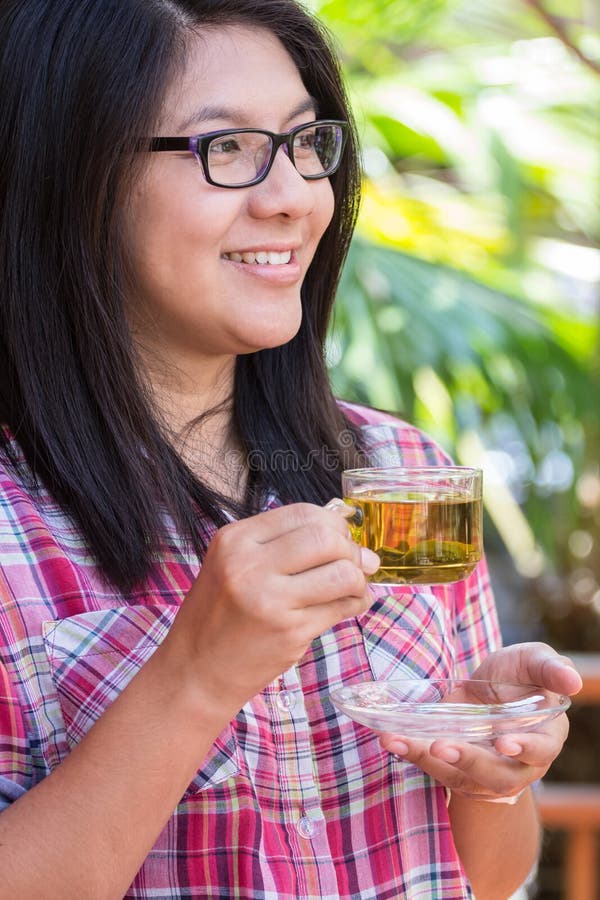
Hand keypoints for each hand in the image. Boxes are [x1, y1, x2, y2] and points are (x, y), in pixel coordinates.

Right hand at [162, 502, 378, 718]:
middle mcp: (250, 566)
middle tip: (356, 561)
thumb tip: (343, 522)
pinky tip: (349, 605)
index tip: (342, 536)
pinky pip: (340, 607)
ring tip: (354, 586)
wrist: (195, 671)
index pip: (302, 513)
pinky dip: (354, 603)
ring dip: (358, 578)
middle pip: (326, 538)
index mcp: (235, 540)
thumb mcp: (232, 563)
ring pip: (342, 573)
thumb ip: (280, 542)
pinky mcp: (290, 632)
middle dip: (350, 548)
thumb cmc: (219, 614)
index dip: (333, 523)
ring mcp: (271, 600)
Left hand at [379, 642, 582, 801]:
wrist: (490, 691)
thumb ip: (550, 669)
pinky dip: (410, 752)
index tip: (505, 741)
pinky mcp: (453, 767)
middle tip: (445, 746)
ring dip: (430, 760)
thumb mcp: (534, 663)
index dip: (524, 749)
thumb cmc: (519, 677)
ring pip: (459, 774)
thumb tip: (572, 680)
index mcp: (543, 737)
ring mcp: (482, 770)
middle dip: (470, 761)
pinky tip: (390, 738)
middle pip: (498, 774)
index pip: (539, 750)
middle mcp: (515, 763)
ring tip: (401, 741)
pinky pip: (431, 765)